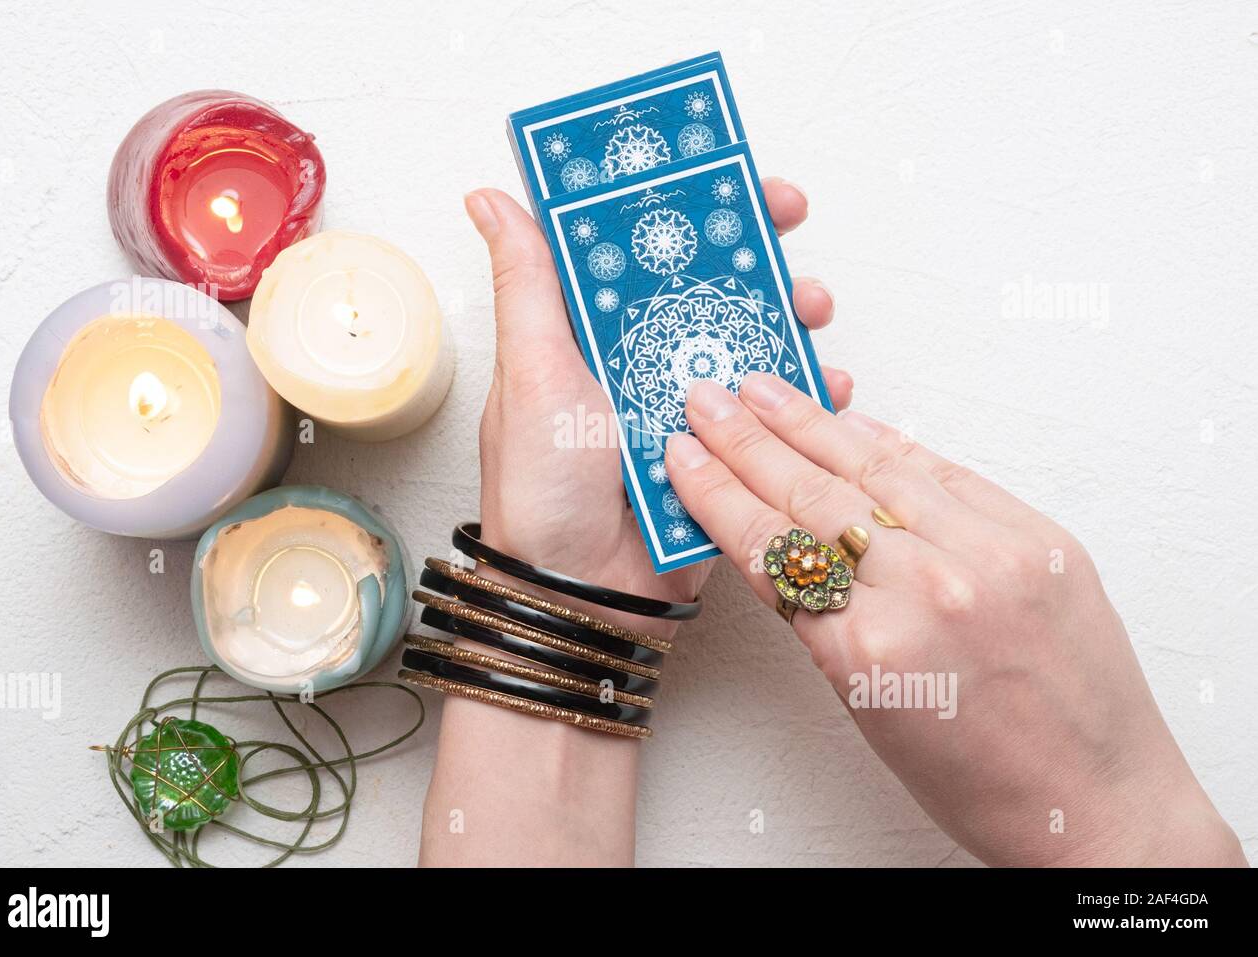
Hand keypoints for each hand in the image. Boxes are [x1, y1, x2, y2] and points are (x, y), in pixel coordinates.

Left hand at [463, 179, 851, 626]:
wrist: (580, 598)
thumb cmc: (542, 490)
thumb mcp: (534, 373)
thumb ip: (528, 286)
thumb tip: (491, 198)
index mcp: (593, 335)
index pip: (645, 251)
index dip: (687, 211)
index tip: (731, 179)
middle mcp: (641, 364)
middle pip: (708, 288)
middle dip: (756, 252)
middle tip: (789, 228)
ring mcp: (687, 410)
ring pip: (751, 343)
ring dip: (790, 314)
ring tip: (810, 309)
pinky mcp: (724, 456)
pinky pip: (774, 413)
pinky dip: (807, 395)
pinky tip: (825, 384)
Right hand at [665, 375, 1245, 865]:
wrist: (1094, 801)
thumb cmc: (980, 779)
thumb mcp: (866, 705)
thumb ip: (821, 617)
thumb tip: (781, 539)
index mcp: (871, 649)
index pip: (770, 546)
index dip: (716, 493)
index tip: (683, 457)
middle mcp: (930, 589)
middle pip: (813, 495)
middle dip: (749, 441)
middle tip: (708, 402)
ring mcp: (991, 554)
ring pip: (878, 468)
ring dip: (812, 424)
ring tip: (766, 391)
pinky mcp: (1038, 536)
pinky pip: (945, 473)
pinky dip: (892, 444)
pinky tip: (851, 420)